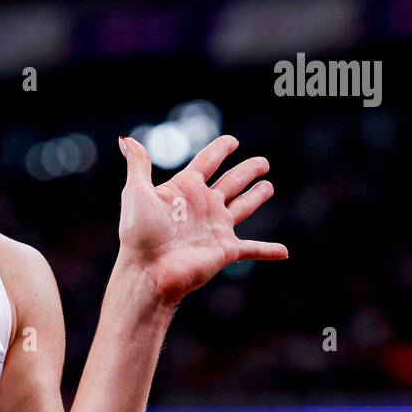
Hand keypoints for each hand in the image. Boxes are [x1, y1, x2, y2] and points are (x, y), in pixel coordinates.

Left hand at [116, 133, 287, 305]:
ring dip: (257, 197)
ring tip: (269, 186)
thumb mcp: (136, 193)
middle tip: (263, 163)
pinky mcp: (225, 250)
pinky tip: (284, 252)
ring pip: (243, 207)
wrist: (148, 272)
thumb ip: (138, 165)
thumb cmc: (139, 234)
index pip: (206, 162)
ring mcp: (216, 227)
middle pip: (231, 182)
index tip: (232, 141)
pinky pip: (253, 249)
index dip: (219, 150)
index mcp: (185, 189)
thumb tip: (126, 139)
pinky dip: (268, 250)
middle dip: (247, 171)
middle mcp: (203, 206)